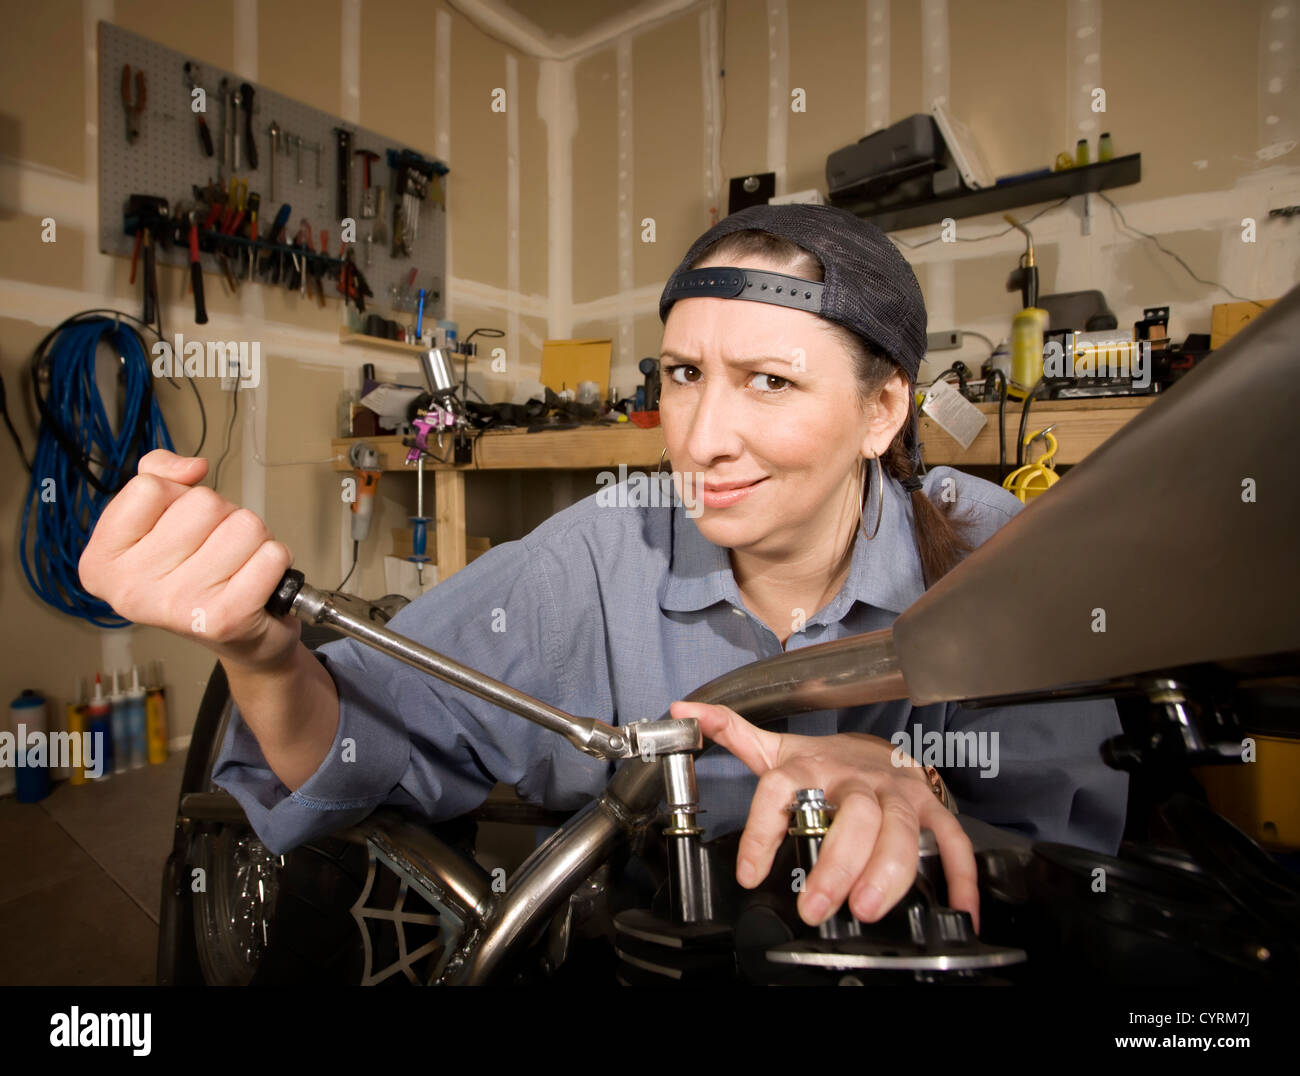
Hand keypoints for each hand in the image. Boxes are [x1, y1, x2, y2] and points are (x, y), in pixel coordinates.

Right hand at [79, 449, 299, 670]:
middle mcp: (131, 589)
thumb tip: (192, 466)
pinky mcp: (226, 618)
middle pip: (203, 503)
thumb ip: (159, 475)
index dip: (178, 494)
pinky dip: (275, 560)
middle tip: (217, 550)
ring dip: (253, 539)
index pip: (149, 487)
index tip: (178, 525)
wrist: (240, 640)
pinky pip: (271, 555)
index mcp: (102, 560)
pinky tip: (257, 582)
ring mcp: (179, 605)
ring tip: (238, 566)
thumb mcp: (159, 518)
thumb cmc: (198, 573)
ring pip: (244, 525)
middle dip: (223, 517)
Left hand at [669, 701, 978, 932]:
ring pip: (901, 831)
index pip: (783, 790)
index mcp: (813, 767)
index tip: (750, 872)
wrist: (883, 749)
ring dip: (887, 872)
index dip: (764, 830)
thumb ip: (732, 733)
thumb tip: (683, 710)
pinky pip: (953, 843)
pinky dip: (959, 876)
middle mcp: (857, 780)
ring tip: (865, 908)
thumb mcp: (778, 749)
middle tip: (816, 906)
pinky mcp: (933, 812)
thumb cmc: (828, 761)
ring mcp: (899, 796)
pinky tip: (959, 910)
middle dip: (836, 864)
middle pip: (853, 817)